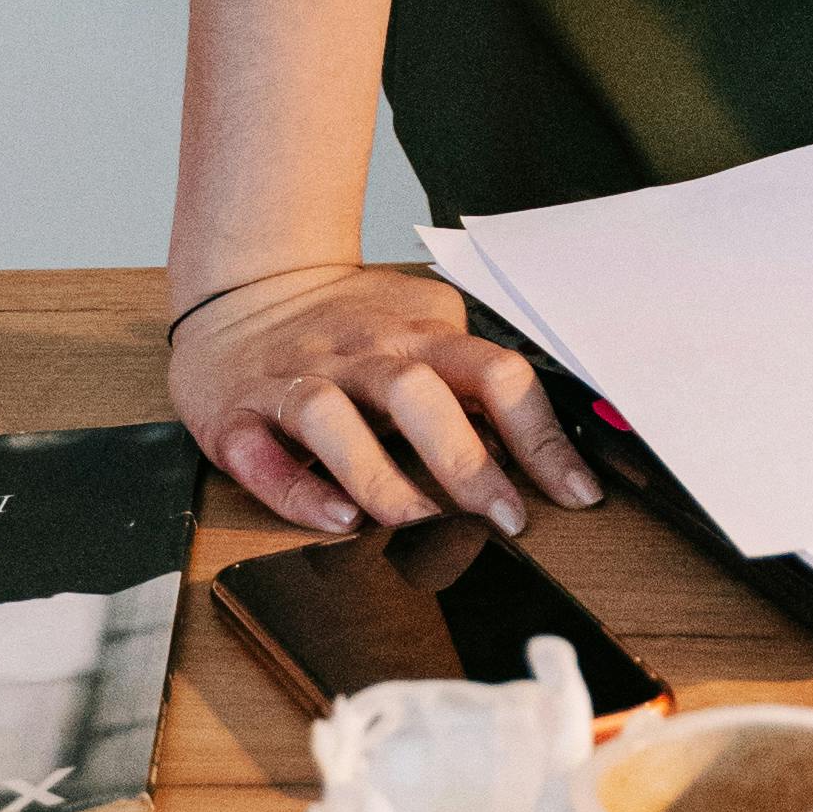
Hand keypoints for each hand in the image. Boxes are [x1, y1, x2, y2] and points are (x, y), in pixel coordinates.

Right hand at [167, 259, 602, 536]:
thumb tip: (544, 451)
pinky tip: (338, 521)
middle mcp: (359, 354)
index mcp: (417, 334)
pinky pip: (262, 455)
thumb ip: (472, 379)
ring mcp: (294, 381)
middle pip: (417, 394)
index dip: (540, 438)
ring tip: (420, 525)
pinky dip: (298, 491)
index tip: (576, 495)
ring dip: (379, 475)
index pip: (493, 375)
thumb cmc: (348, 325)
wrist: (243, 286)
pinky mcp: (236, 417)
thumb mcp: (422, 329)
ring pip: (333, 419)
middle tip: (504, 521)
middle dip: (465, 461)